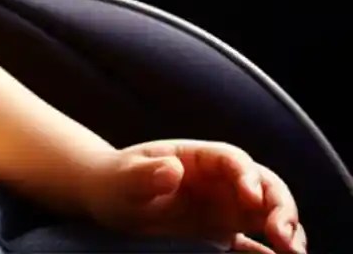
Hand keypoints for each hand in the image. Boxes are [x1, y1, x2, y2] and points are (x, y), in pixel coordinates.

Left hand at [85, 139, 304, 253]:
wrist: (110, 199)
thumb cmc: (116, 182)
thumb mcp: (124, 177)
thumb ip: (145, 173)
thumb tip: (172, 169)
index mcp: (199, 157)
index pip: (234, 160)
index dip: (246, 175)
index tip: (249, 195)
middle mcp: (220, 179)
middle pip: (263, 185)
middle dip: (279, 206)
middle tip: (282, 234)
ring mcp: (224, 204)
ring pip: (267, 212)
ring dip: (286, 228)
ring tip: (292, 252)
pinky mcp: (221, 229)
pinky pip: (252, 240)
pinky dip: (268, 250)